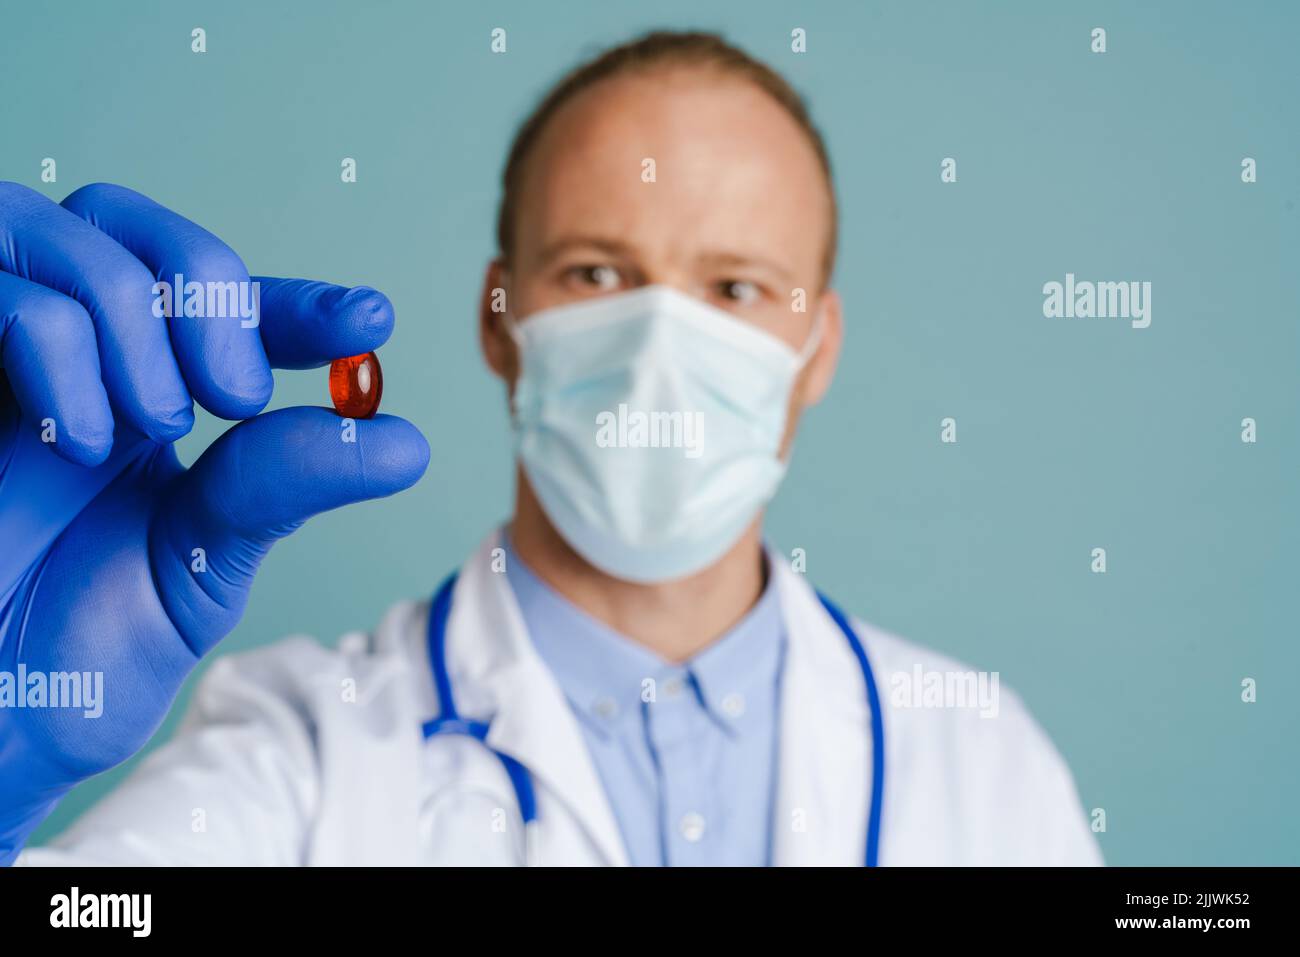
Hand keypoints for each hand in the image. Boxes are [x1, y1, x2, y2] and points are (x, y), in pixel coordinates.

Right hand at [0, 183, 429, 860]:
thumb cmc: (81, 651)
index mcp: (139, 393)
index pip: (223, 308)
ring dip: (134, 317)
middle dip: (210, 291)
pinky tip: (81, 441)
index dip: (298, 302)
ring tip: (160, 425)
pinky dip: (56, 347)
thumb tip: (406, 441)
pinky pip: (1, 293)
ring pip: (65, 231)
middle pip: (130, 224)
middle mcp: (69, 361)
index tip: (370, 321)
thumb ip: (283, 483)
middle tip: (237, 396)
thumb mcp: (207, 559)